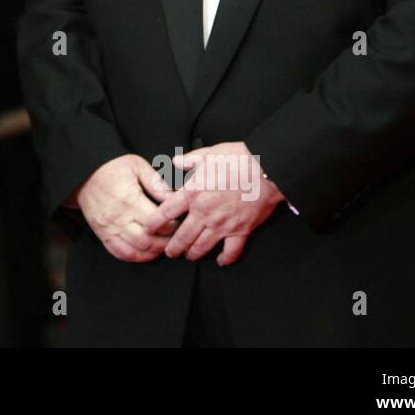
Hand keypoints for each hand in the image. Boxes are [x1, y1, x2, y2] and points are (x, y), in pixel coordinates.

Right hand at [71, 154, 178, 262]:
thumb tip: (174, 197)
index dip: (173, 226)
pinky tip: (147, 252)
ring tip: (164, 246)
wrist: (84, 174)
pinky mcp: (102, 234)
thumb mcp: (137, 166)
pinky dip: (135, 257)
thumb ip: (156, 183)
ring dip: (153, 252)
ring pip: (135, 251)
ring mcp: (109, 228)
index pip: (157, 222)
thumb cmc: (113, 167)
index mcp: (129, 199)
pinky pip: (119, 253)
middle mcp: (118, 217)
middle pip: (148, 241)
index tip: (181, 222)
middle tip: (177, 238)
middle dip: (166, 243)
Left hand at [141, 141, 283, 265]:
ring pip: (202, 247)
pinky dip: (225, 259)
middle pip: (181, 236)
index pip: (166, 212)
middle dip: (172, 247)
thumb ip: (188, 160)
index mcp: (193, 192)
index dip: (154, 224)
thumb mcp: (207, 153)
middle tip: (168, 252)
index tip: (148, 230)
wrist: (266, 168)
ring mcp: (222, 224)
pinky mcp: (240, 231)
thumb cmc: (238, 158)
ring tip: (188, 256)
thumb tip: (176, 161)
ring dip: (193, 254)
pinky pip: (231, 251)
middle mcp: (204, 212)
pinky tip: (221, 261)